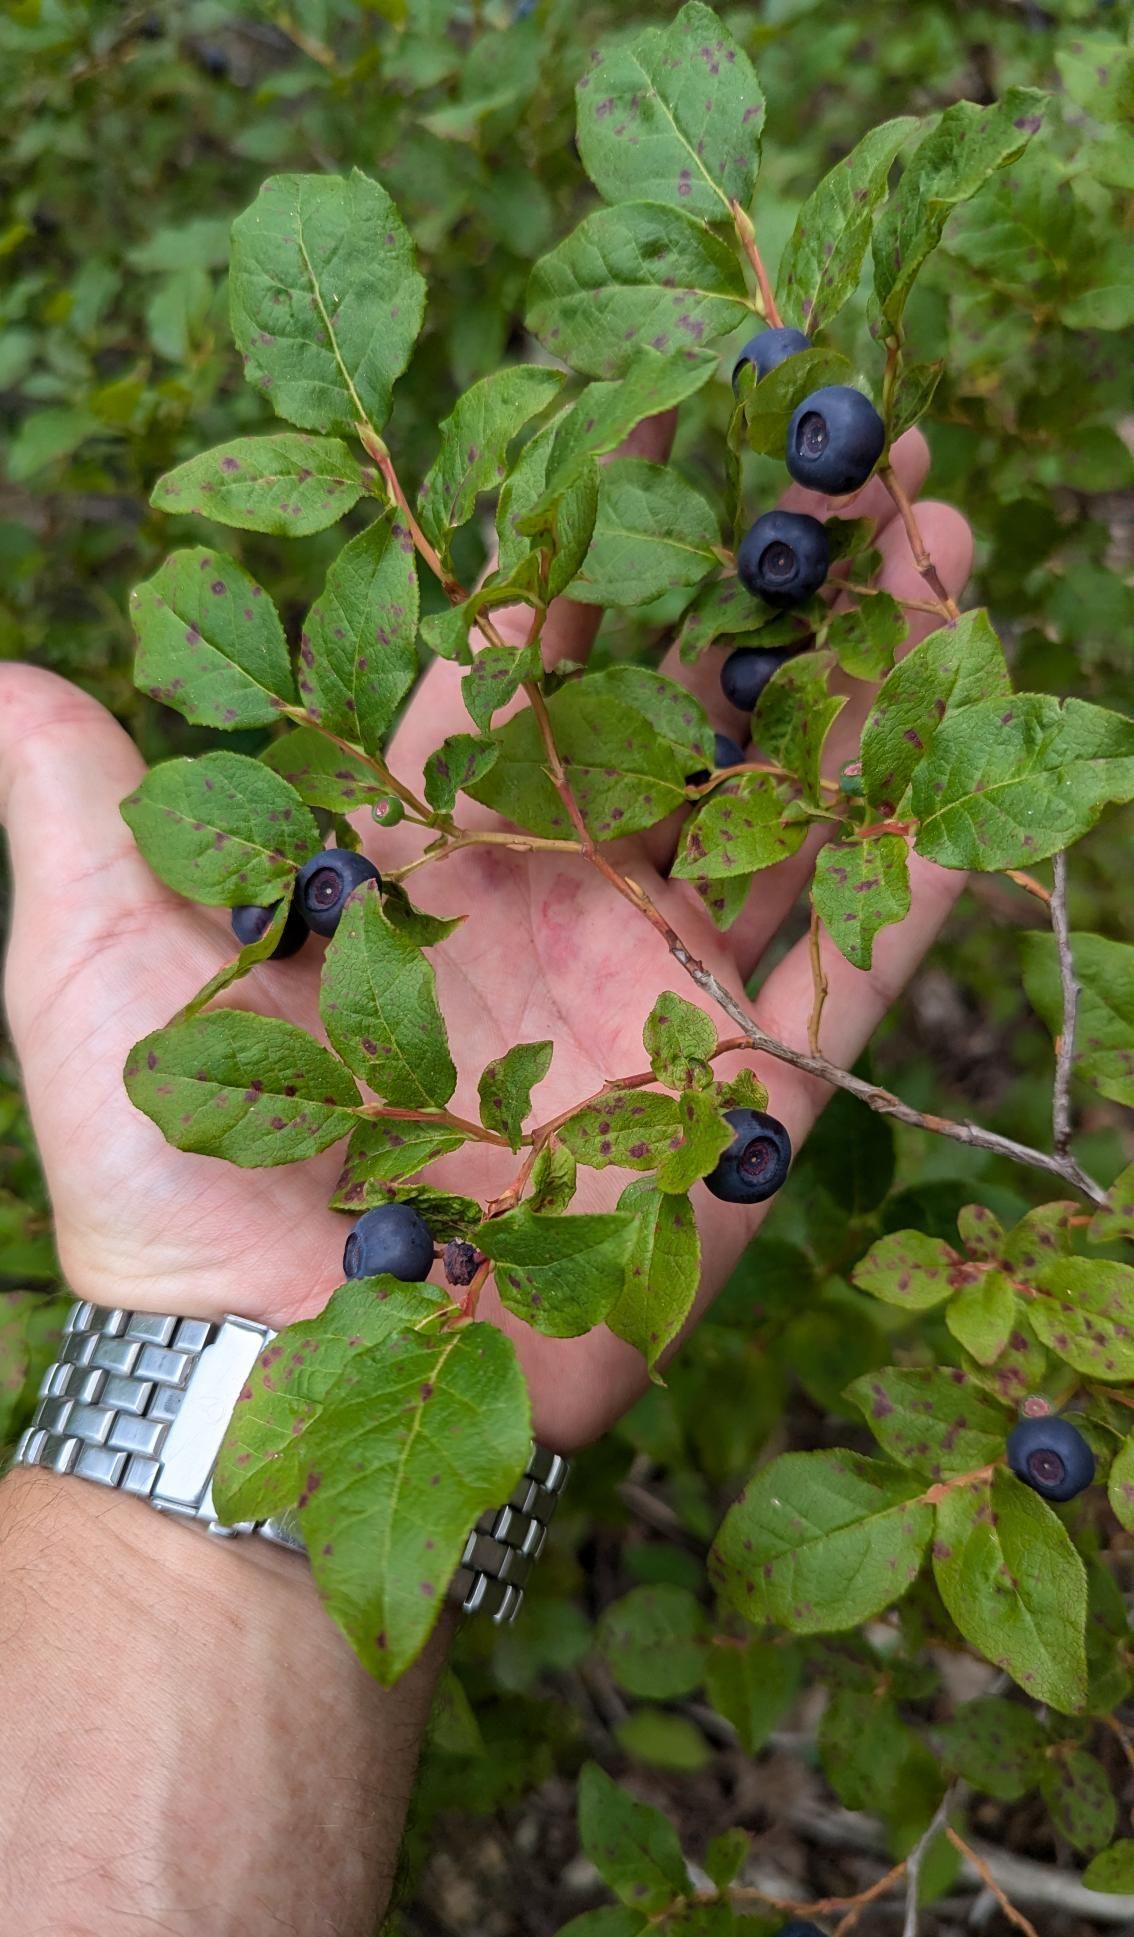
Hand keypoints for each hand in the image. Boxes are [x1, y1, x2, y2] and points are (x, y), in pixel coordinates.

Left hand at [0, 423, 970, 1451]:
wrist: (255, 1377)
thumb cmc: (162, 1169)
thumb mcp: (91, 962)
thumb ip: (84, 808)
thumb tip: (9, 665)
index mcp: (435, 838)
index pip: (539, 649)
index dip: (603, 531)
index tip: (663, 407)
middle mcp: (562, 893)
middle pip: (693, 701)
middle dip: (773, 571)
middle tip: (851, 439)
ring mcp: (660, 989)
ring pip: (788, 807)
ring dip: (868, 680)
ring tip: (932, 541)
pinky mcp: (737, 1099)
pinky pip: (848, 970)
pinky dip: (913, 868)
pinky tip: (972, 755)